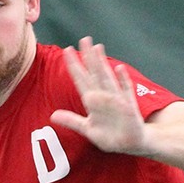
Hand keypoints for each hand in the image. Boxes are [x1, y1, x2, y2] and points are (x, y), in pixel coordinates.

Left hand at [49, 37, 148, 155]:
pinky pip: (126, 92)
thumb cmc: (109, 135)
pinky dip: (123, 81)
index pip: (82, 79)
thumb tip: (53, 116)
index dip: (75, 66)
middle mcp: (103, 96)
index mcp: (92, 101)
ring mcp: (117, 100)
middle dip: (89, 57)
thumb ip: (72, 121)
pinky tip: (119, 68)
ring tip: (97, 48)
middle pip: (95, 73)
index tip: (67, 50)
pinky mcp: (128, 108)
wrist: (131, 143)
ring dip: (102, 64)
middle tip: (84, 39)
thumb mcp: (87, 129)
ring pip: (107, 78)